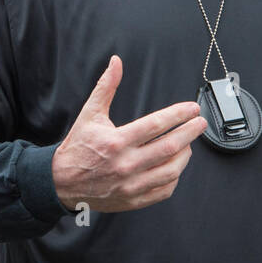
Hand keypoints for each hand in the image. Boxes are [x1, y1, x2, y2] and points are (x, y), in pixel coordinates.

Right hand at [52, 55, 205, 212]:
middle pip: (169, 147)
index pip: (156, 125)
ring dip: (185, 155)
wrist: (61, 182)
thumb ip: (106, 87)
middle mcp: (126, 164)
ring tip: (189, 144)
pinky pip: (163, 190)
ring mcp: (131, 184)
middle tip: (200, 123)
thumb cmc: (78, 148)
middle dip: (190, 133)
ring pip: (171, 170)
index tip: (191, 109)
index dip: (178, 114)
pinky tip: (175, 166)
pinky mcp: (133, 199)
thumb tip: (116, 63)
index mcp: (117, 141)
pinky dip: (174, 178)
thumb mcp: (89, 114)